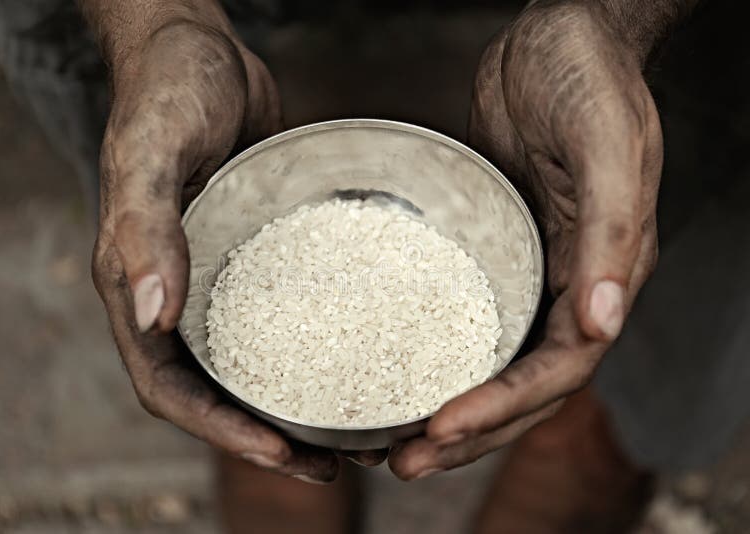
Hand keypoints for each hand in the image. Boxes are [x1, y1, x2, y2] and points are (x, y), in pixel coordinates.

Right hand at [91, 18, 338, 481]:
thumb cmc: (165, 90)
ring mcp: (218, 277)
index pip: (169, 387)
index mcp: (138, 286)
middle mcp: (178, 293)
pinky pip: (282, 316)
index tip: (280, 450)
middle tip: (332, 462)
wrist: (198, 51)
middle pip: (216, 392)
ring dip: (297, 403)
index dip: (219, 429)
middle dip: (267, 436)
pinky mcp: (254, 255)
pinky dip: (316, 348)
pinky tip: (361, 356)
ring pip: (252, 363)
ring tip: (355, 429)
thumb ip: (144, 229)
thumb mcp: (150, 151)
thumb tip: (155, 318)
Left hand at [389, 0, 662, 479]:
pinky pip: (462, 315)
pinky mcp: (492, 247)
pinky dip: (432, 351)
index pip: (557, 368)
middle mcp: (565, 283)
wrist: (561, 36)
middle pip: (520, 384)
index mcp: (602, 274)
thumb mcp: (606, 149)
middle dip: (467, 431)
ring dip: (446, 406)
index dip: (505, 407)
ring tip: (388, 439)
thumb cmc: (591, 80)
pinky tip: (391, 366)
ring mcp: (527, 269)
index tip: (443, 429)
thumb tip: (602, 321)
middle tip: (403, 461)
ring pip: (489, 360)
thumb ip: (608, 235)